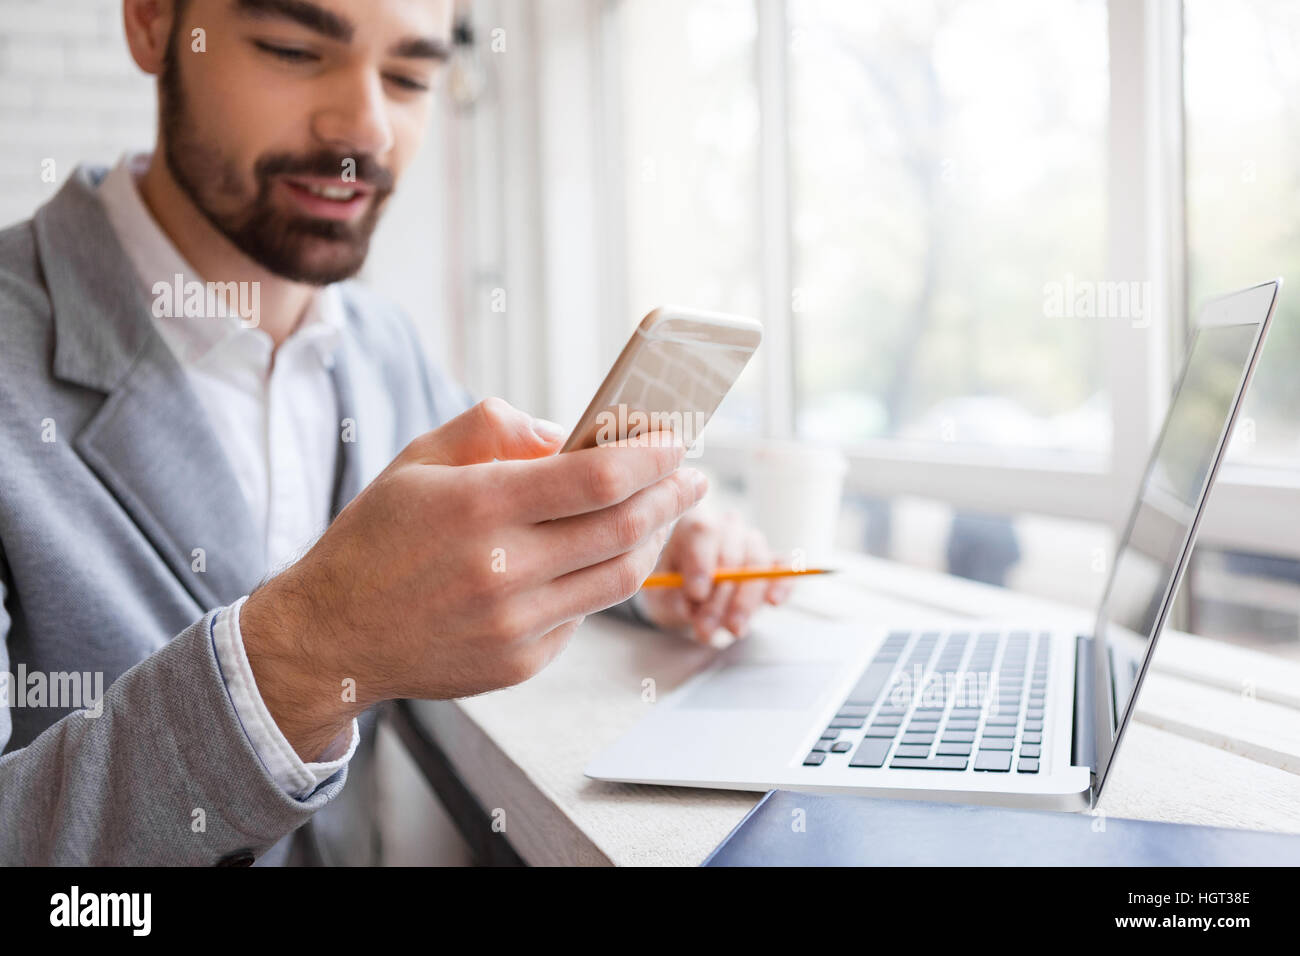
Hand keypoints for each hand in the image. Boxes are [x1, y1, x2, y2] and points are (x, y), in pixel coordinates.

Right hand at [241, 398, 706, 760]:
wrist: (332, 635)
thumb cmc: (377, 538)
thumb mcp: (419, 459)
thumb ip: (495, 429)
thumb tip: (569, 434)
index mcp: (478, 507)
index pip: (598, 477)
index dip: (650, 453)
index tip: (675, 438)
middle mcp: (502, 570)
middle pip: (624, 526)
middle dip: (672, 495)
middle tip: (691, 476)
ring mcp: (514, 625)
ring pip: (619, 576)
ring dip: (653, 539)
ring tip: (662, 512)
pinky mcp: (520, 663)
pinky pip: (584, 614)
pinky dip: (601, 579)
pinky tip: (597, 557)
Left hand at [635, 508, 793, 642]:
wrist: (689, 602)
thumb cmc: (671, 592)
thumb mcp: (660, 597)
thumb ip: (672, 600)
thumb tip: (689, 606)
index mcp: (692, 525)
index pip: (702, 531)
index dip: (702, 563)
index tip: (696, 594)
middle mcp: (726, 527)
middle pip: (732, 552)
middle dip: (721, 596)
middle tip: (707, 627)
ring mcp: (752, 543)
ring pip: (757, 563)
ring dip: (745, 601)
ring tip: (732, 629)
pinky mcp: (773, 563)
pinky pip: (784, 569)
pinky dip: (782, 584)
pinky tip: (773, 601)